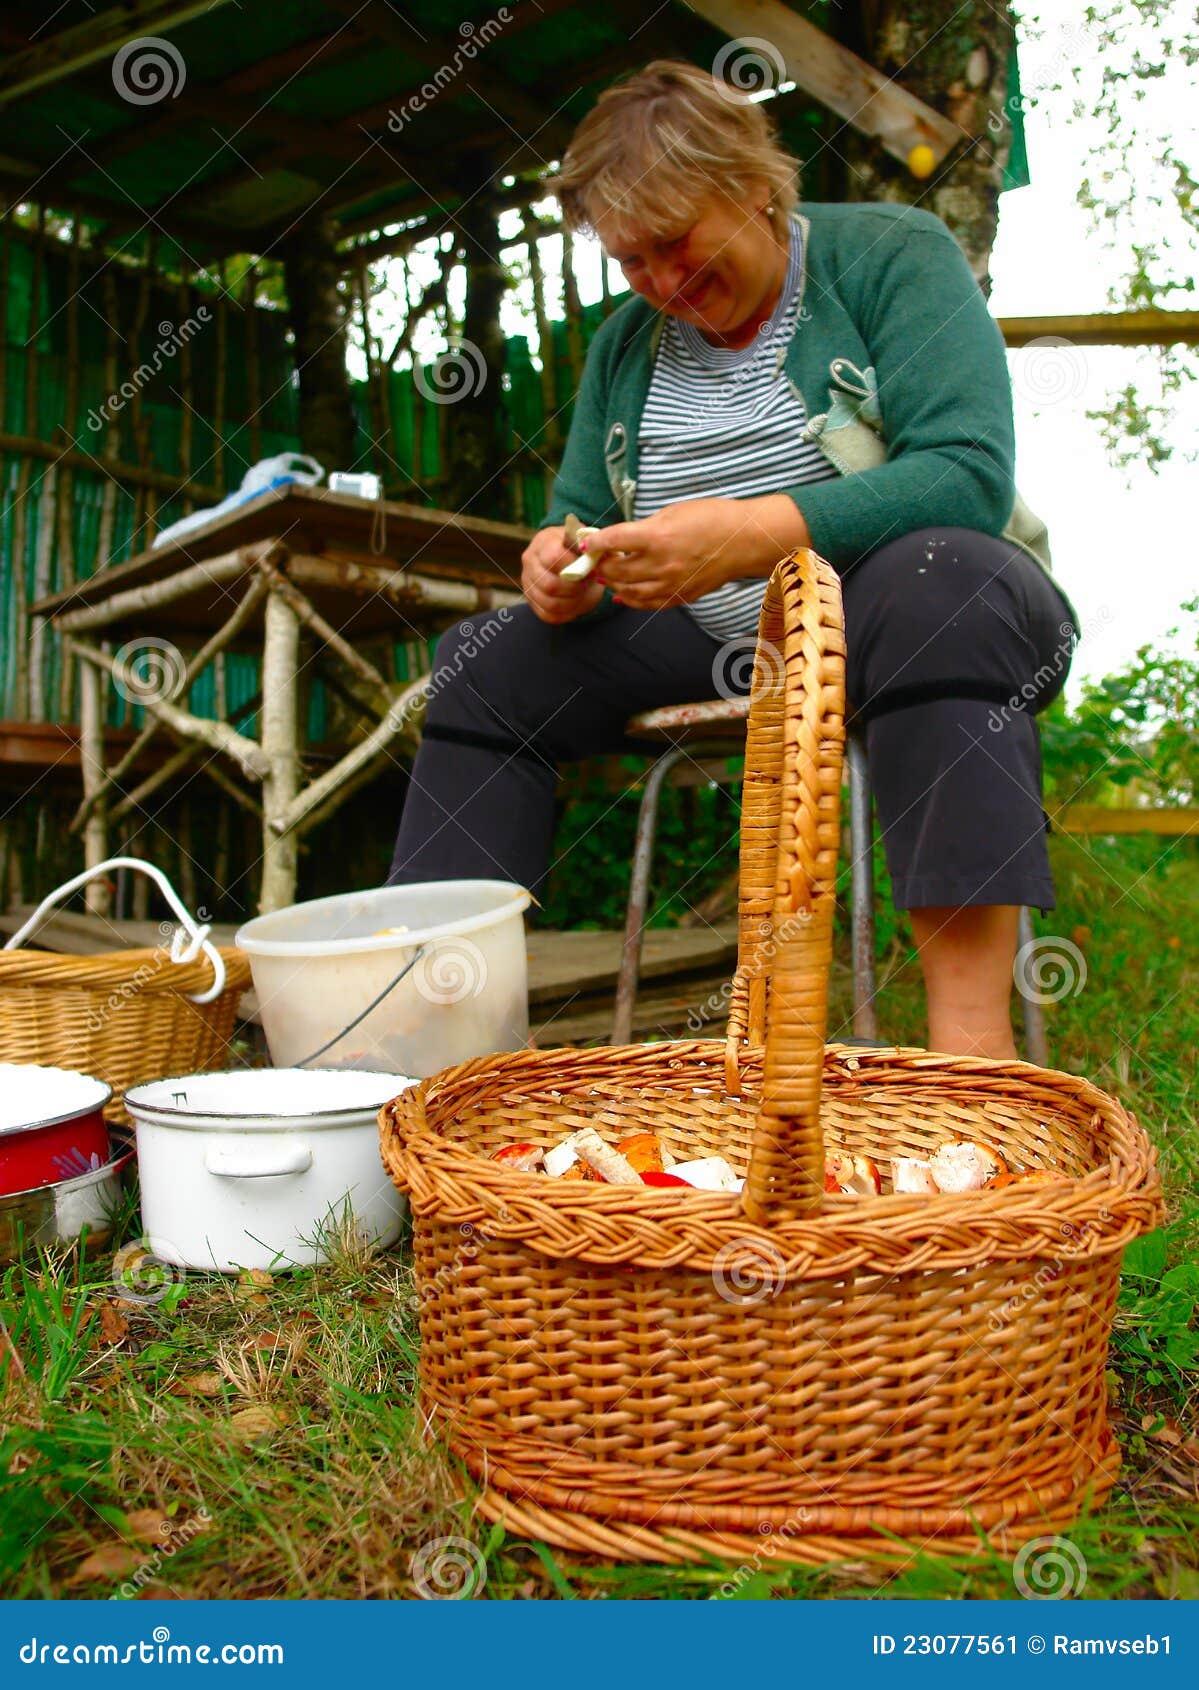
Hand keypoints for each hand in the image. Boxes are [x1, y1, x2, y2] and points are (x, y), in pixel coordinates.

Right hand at [521, 526, 605, 624]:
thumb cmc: (579, 551)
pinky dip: (565, 613)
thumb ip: (588, 546)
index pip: (554, 557)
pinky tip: (575, 604)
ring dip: (571, 603)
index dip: (574, 567)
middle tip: (586, 586)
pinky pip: (548, 614)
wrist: (571, 562)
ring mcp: (527, 582)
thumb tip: (592, 555)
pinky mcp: (531, 600)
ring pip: (549, 602)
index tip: (590, 570)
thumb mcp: (584, 542)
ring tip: (582, 595)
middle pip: (550, 584)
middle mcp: (530, 561)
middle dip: (574, 588)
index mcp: (543, 541)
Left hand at [584, 495, 811, 609]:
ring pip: (628, 591)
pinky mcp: (680, 596)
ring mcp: (671, 584)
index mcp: (657, 537)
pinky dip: (631, 600)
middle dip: (601, 566)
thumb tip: (619, 540)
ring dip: (613, 584)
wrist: (744, 541)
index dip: (594, 542)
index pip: (613, 541)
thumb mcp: (672, 513)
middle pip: (616, 571)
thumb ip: (643, 528)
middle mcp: (661, 564)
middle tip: (594, 561)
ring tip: (606, 577)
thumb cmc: (710, 518)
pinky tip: (622, 595)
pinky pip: (648, 604)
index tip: (585, 543)